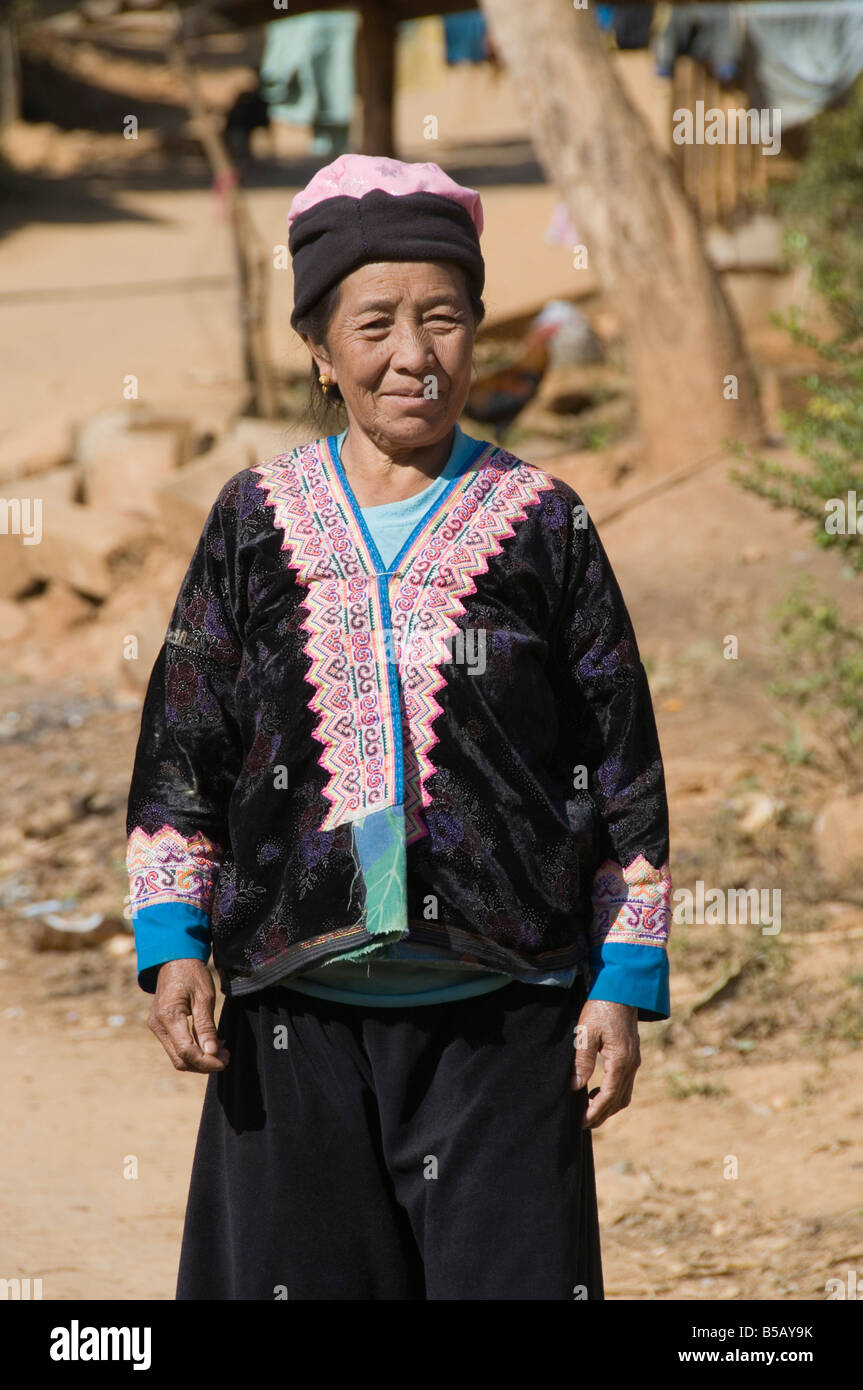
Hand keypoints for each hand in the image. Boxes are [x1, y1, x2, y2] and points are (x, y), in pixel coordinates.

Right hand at [148, 958, 229, 1072]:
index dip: (206, 1061)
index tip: (225, 1061)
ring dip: (199, 1059)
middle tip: (226, 1058)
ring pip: (177, 1056)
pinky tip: (211, 1043)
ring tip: (222, 1051)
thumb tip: (212, 1053)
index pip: (186, 1051)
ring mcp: (157, 1026)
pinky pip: (176, 1045)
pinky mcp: (160, 1026)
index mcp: (168, 1016)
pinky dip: (193, 1050)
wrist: (174, 958)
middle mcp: (158, 1025)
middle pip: (180, 1059)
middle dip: (204, 1064)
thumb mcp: (204, 996)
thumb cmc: (191, 973)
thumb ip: (207, 1026)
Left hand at [572, 999, 639, 1128]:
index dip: (594, 1112)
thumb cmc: (602, 1006)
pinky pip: (625, 1083)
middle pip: (618, 1101)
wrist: (622, 988)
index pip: (608, 1096)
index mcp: (620, 1060)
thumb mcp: (586, 1032)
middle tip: (582, 1123)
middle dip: (601, 1115)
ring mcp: (634, 1061)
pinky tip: (597, 1090)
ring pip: (624, 1094)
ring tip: (588, 1110)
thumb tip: (574, 1086)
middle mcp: (631, 1064)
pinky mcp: (632, 1055)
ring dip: (608, 1106)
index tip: (580, 1122)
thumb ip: (582, 1060)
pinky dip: (612, 1093)